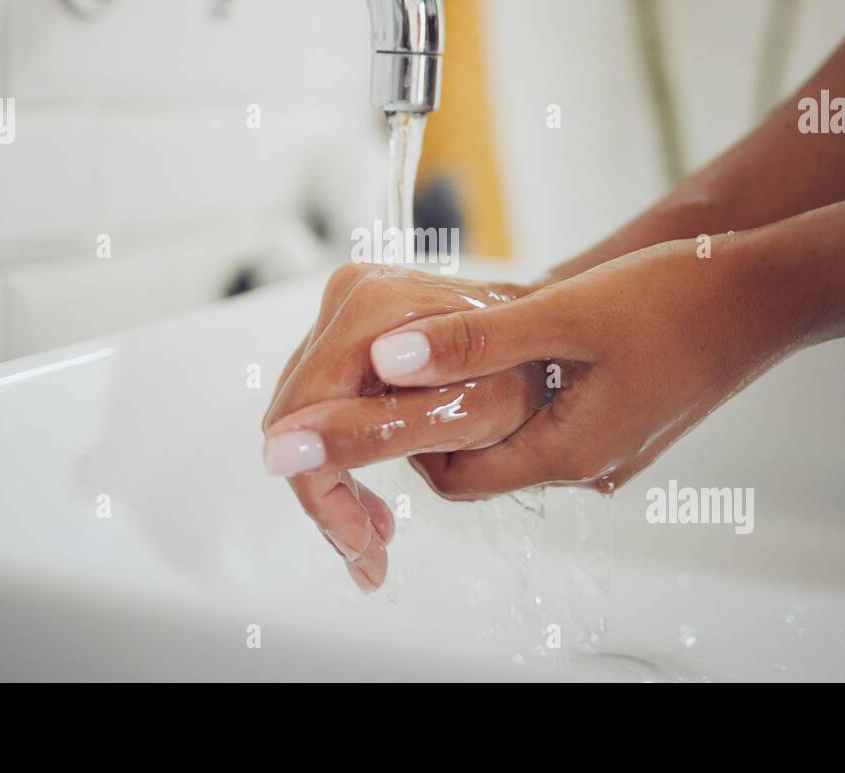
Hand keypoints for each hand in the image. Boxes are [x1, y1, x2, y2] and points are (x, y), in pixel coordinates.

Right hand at [261, 264, 543, 592]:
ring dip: (337, 479)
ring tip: (376, 532)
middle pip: (297, 416)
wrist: (560, 342)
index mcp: (370, 311)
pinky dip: (349, 451)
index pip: (303, 416)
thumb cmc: (530, 376)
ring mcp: (352, 305)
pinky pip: (327, 398)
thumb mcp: (458, 419)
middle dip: (330, 494)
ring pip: (307, 413)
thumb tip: (284, 450)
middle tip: (368, 550)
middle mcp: (351, 294)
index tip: (358, 545)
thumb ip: (370, 432)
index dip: (322, 493)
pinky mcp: (357, 325)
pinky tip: (376, 492)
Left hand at [361, 234, 816, 495]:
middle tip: (424, 355)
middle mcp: (588, 465)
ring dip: (484, 400)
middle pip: (484, 464)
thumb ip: (474, 340)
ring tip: (467, 339)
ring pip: (517, 439)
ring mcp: (610, 447)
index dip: (413, 438)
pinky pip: (552, 420)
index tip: (397, 385)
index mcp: (568, 453)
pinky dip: (523, 391)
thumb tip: (387, 358)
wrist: (766, 293)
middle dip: (444, 417)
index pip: (456, 480)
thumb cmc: (676, 299)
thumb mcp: (563, 313)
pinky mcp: (624, 421)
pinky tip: (522, 340)